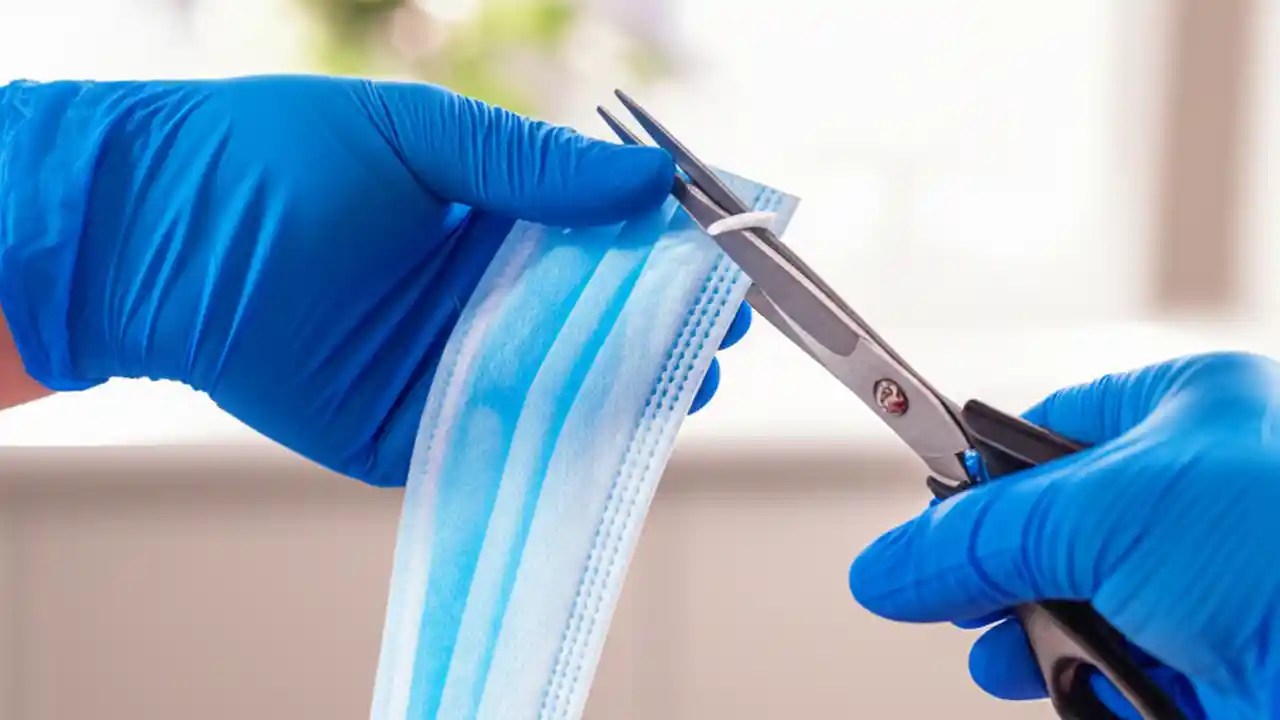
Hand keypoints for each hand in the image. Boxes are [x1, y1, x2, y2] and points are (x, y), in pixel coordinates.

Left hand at [0, 75, 746, 485]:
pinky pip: (501, 440)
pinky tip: (618, 437)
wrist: (157, 243)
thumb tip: (651, 173)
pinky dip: (560, 444)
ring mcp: (451, 364)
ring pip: (563, 382)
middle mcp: (481, 293)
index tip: (726, 256)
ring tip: (694, 382)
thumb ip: (532, 165)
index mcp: (489, 217)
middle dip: (666, 323)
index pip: (603, 236)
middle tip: (725, 327)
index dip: (666, 247)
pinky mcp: (413, 429)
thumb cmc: (276, 160)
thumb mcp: (418, 134)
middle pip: (598, 316)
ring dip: (631, 386)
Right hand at [848, 352, 1279, 718]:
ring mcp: (1210, 592)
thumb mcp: (1109, 515)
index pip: (1043, 433)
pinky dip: (1097, 694)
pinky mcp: (1218, 669)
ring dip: (1046, 648)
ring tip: (1034, 664)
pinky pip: (1118, 677)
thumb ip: (980, 538)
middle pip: (1049, 535)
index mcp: (1190, 417)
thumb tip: (889, 568)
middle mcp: (1201, 500)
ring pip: (1078, 615)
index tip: (928, 522)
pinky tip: (1107, 696)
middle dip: (1005, 581)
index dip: (979, 479)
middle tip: (966, 608)